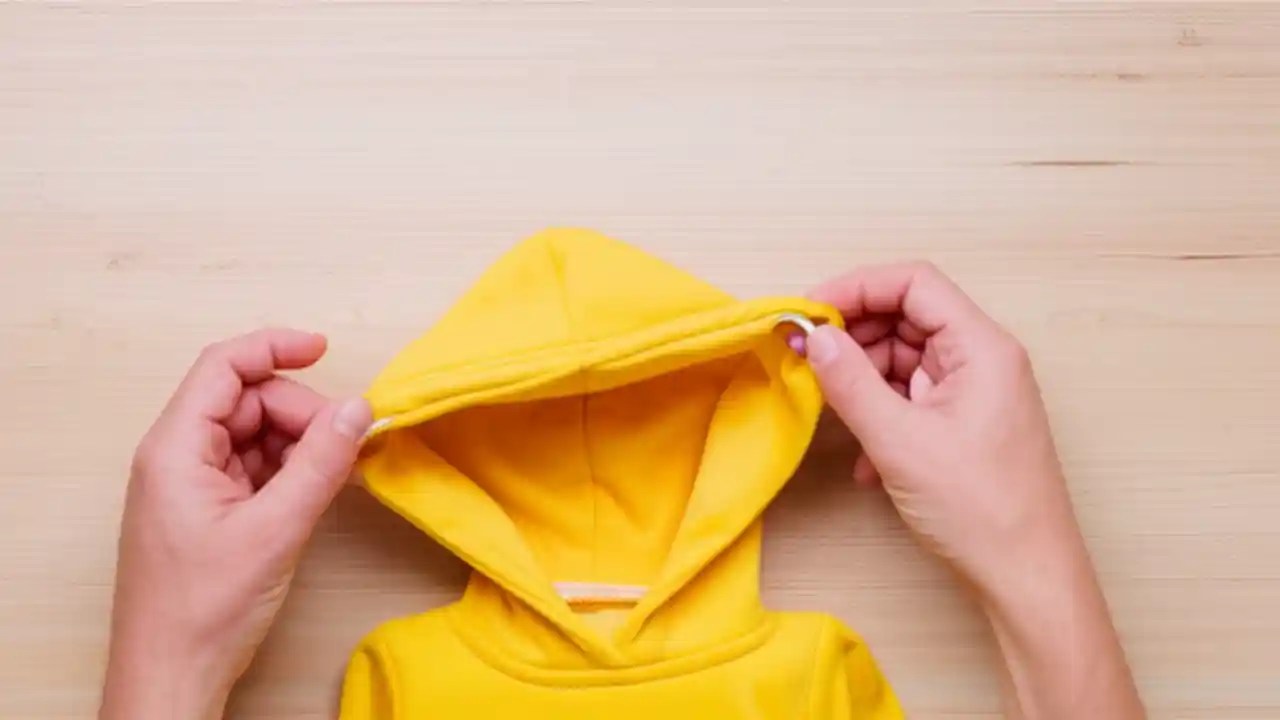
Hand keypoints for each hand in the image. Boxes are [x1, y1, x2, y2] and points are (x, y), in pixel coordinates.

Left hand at [101, 329, 372, 719]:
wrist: (172, 677)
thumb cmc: (204, 611)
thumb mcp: (275, 530)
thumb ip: (320, 464)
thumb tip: (359, 409)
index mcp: (174, 449)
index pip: (223, 368)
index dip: (274, 347)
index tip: (323, 348)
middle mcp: (178, 457)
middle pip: (247, 401)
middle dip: (300, 411)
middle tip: (344, 444)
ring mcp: (193, 484)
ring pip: (255, 434)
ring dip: (299, 443)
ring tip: (336, 472)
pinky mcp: (210, 510)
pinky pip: (255, 467)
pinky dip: (290, 470)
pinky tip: (318, 489)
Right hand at [802, 262, 1070, 589]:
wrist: (1026, 577)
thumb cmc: (980, 510)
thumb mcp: (899, 441)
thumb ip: (850, 382)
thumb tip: (812, 336)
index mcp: (982, 348)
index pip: (914, 284)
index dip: (857, 288)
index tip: (809, 312)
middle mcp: (984, 360)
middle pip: (908, 318)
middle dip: (855, 335)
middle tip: (808, 358)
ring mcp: (976, 394)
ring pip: (906, 360)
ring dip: (863, 380)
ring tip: (832, 410)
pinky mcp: (966, 426)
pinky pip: (914, 398)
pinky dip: (880, 413)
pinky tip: (862, 458)